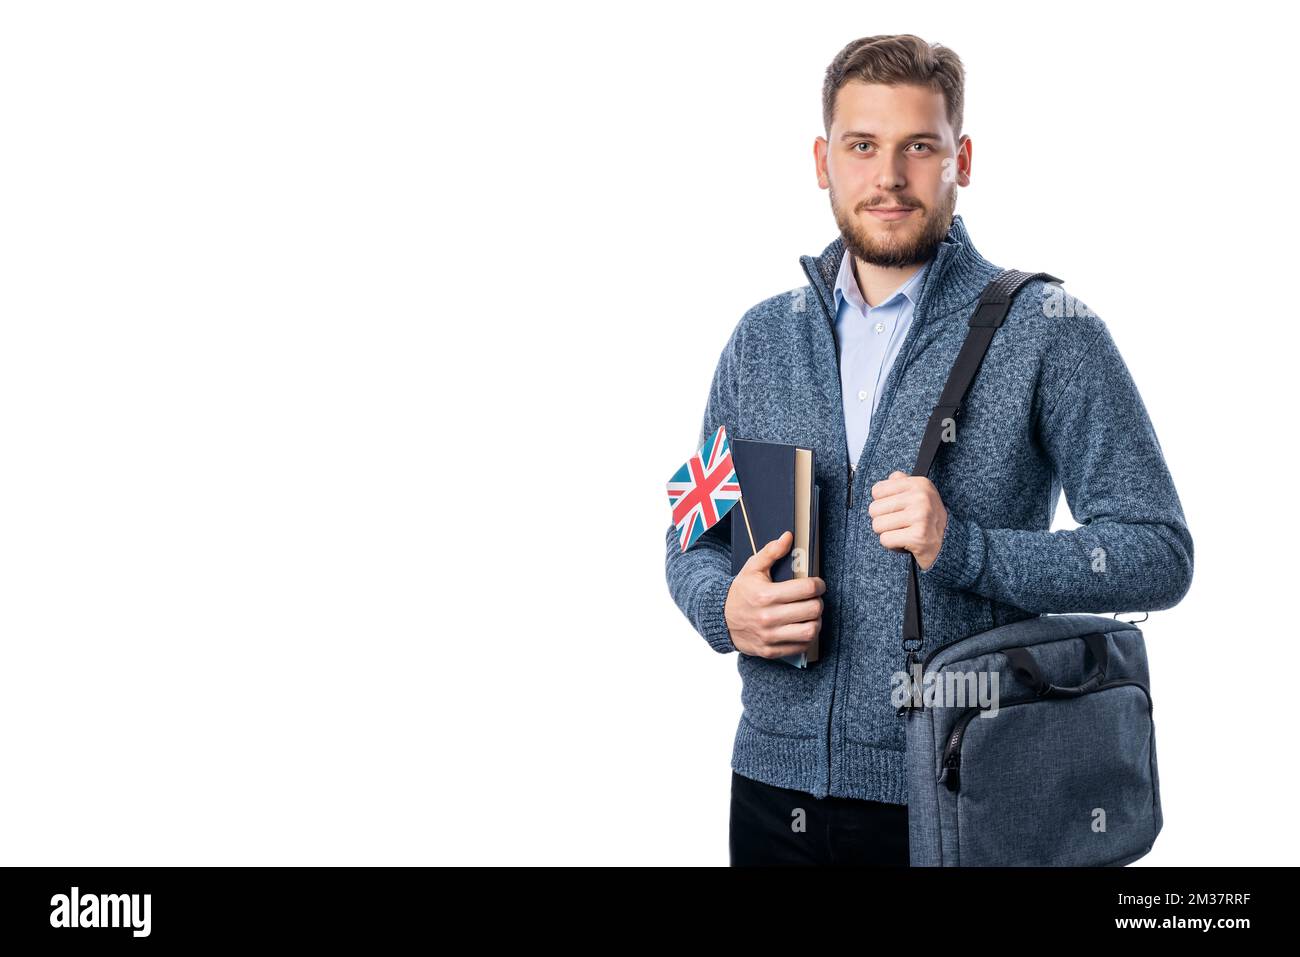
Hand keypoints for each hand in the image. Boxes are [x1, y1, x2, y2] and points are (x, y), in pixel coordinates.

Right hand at [724, 530, 825, 657]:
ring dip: (816, 621)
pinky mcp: (770, 651)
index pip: (806, 589)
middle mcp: (768, 617)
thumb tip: (788, 536)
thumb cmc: (740, 591)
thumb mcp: (752, 568)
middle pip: (812, 610)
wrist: (720, 619)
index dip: (818, 584)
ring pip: (810, 631)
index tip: (818, 584)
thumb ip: (771, 551)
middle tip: (814, 598)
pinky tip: (802, 627)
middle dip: (818, 601)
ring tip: (811, 614)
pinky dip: (806, 637)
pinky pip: (800, 647)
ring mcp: (770, 636)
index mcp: (766, 595)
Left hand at [868, 470, 947, 570]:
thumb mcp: (919, 494)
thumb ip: (901, 482)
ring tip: (902, 532)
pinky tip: (905, 542)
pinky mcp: (919, 536)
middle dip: (882, 520)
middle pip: (874, 509)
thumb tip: (890, 478)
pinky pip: (885, 540)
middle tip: (899, 524)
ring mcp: (921, 516)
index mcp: (919, 484)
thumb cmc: (926, 518)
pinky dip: (891, 545)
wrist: (947, 544)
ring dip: (886, 533)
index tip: (897, 509)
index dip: (882, 503)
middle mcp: (921, 497)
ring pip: (877, 525)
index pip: (877, 491)